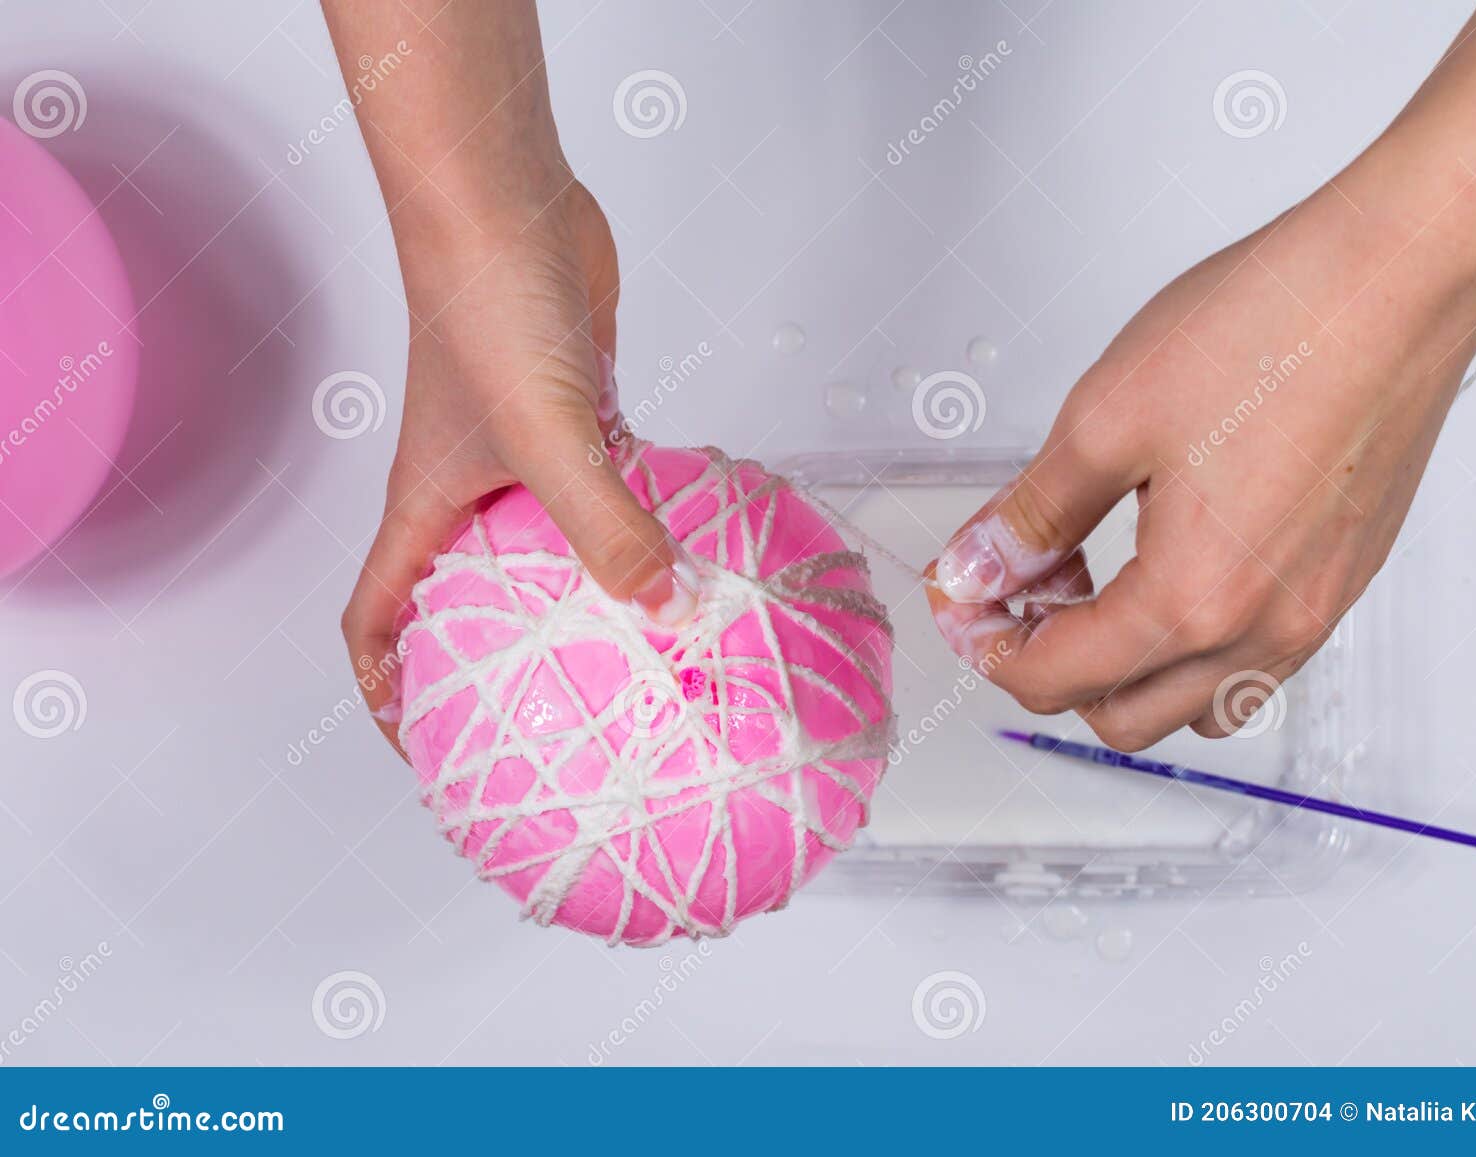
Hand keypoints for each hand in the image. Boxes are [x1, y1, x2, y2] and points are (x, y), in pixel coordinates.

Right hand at [341, 182, 699, 754]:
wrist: (507, 202)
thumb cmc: (488, 311)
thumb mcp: (544, 440)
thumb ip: (605, 528)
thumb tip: (669, 613)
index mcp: (422, 510)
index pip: (376, 622)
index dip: (386, 691)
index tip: (428, 746)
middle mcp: (465, 491)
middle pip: (465, 599)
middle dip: (495, 662)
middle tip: (553, 717)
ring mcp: (521, 453)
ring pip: (547, 548)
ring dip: (583, 594)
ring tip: (640, 653)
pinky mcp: (577, 415)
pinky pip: (606, 492)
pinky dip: (637, 525)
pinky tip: (690, 556)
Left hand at [927, 0, 1475, 749]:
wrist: (1401, 278)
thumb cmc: (1272, 331)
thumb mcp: (1105, 420)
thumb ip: (1031, 517)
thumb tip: (975, 571)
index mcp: (1192, 603)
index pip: (1056, 681)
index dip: (987, 646)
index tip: (963, 601)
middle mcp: (1263, 632)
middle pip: (1123, 717)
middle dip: (1053, 666)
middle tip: (1023, 587)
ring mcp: (1314, 614)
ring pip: (1196, 703)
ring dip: (1129, 668)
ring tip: (1098, 575)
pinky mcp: (1344, 580)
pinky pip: (1256, 662)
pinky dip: (1195, 644)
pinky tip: (1172, 559)